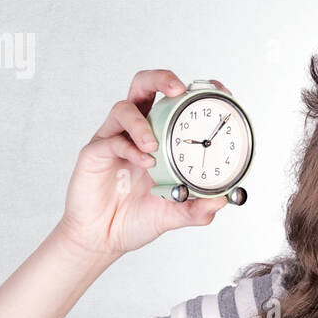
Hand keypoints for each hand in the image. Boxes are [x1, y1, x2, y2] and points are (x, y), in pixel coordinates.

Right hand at [54, 70, 232, 258]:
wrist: (102, 239)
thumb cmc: (135, 219)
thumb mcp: (174, 214)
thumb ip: (197, 209)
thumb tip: (222, 200)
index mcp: (159, 137)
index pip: (174, 102)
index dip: (195, 90)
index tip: (218, 89)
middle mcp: (136, 131)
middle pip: (144, 86)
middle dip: (162, 79)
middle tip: (179, 90)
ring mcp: (114, 139)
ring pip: (124, 108)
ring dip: (142, 123)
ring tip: (153, 146)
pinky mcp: (95, 152)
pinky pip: (111, 139)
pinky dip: (129, 147)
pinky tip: (143, 163)